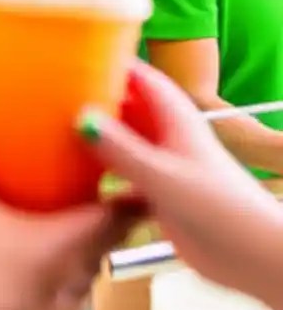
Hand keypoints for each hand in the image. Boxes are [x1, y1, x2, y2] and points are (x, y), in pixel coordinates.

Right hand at [0, 134, 143, 309]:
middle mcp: (76, 269)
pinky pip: (64, 294)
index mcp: (71, 236)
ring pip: (88, 271)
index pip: (121, 215)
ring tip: (65, 235)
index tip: (135, 184)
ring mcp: (61, 299)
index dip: (133, 198)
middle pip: (109, 243)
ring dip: (83, 253)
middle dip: (107, 222)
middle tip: (94, 200)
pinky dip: (59, 279)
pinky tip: (37, 272)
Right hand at [82, 61, 282, 305]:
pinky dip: (102, 175)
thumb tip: (82, 119)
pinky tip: (77, 181)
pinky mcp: (159, 194)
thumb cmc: (224, 208)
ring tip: (58, 132)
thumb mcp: (164, 175)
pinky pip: (123, 175)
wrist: (252, 254)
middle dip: (97, 99)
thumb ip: (122, 149)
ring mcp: (164, 165)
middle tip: (55, 95)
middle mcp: (169, 138)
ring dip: (97, 138)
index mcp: (176, 120)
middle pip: (128, 107)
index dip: (113, 63)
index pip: (142, 78)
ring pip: (123, 141)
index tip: (76, 55)